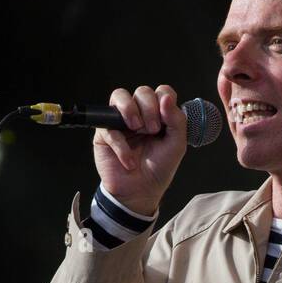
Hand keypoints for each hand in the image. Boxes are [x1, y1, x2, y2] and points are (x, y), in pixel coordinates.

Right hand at [94, 84, 188, 215]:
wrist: (140, 191)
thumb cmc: (158, 167)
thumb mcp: (176, 145)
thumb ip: (177, 120)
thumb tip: (166, 98)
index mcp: (159, 115)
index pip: (162, 92)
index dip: (164, 101)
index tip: (165, 122)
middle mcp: (140, 114)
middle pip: (142, 91)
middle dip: (149, 108)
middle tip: (152, 130)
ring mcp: (120, 121)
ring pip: (119, 95)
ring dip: (130, 109)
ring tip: (137, 129)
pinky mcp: (104, 134)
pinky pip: (109, 127)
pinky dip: (121, 145)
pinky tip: (129, 160)